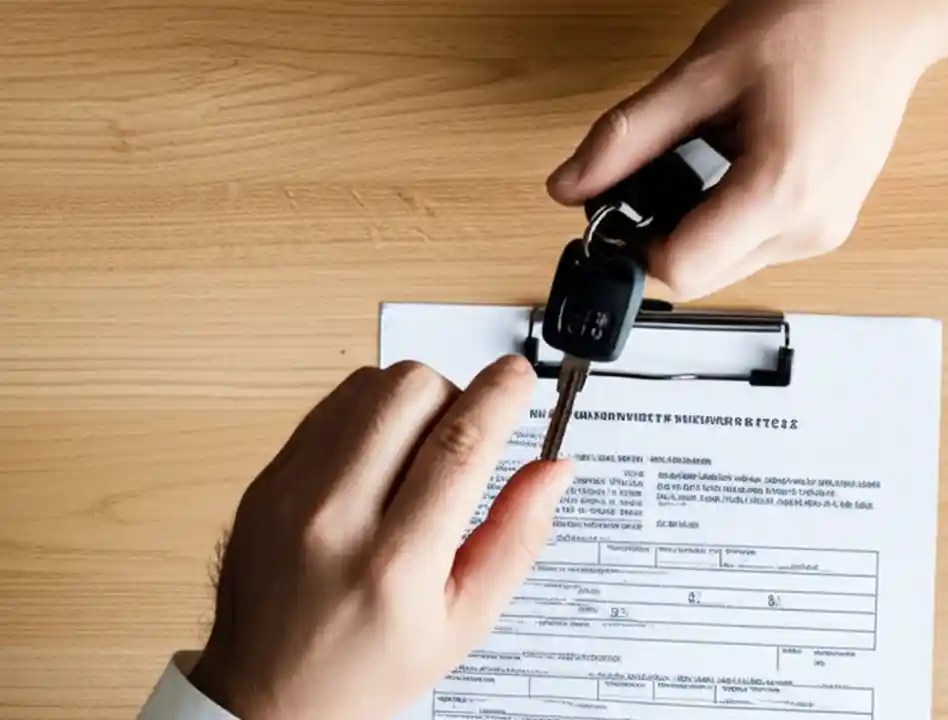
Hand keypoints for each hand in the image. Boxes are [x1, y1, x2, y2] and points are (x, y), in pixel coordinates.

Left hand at [188, 357, 571, 719]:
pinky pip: (331, 405)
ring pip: (370, 385)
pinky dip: (370, 415)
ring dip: (414, 401)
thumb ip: (516, 539)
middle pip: (412, 392)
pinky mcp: (267, 477)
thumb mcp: (464, 621)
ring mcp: (290, 492)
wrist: (265, 693)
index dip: (501, 396)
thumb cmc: (366, 666)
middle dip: (458, 396)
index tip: (521, 379)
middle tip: (466, 439)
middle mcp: (334, 519)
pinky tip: (379, 460)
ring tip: (420, 453)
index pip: (460, 447)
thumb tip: (554, 469)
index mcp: (394, 566)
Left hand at [547, 0, 937, 299]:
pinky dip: (727, 219)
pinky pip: (757, 247)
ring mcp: (825, 231)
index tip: (607, 214)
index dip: (629, 248)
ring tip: (704, 157)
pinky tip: (731, 166)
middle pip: (700, 278)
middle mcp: (810, 228)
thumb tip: (571, 185)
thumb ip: (629, 137)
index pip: (679, 270)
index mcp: (781, 193)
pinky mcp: (829, 224)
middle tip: (642, 181)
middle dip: (658, 238)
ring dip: (695, 228)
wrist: (888, 14)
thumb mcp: (702, 73)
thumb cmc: (816, 23)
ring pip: (726, 267)